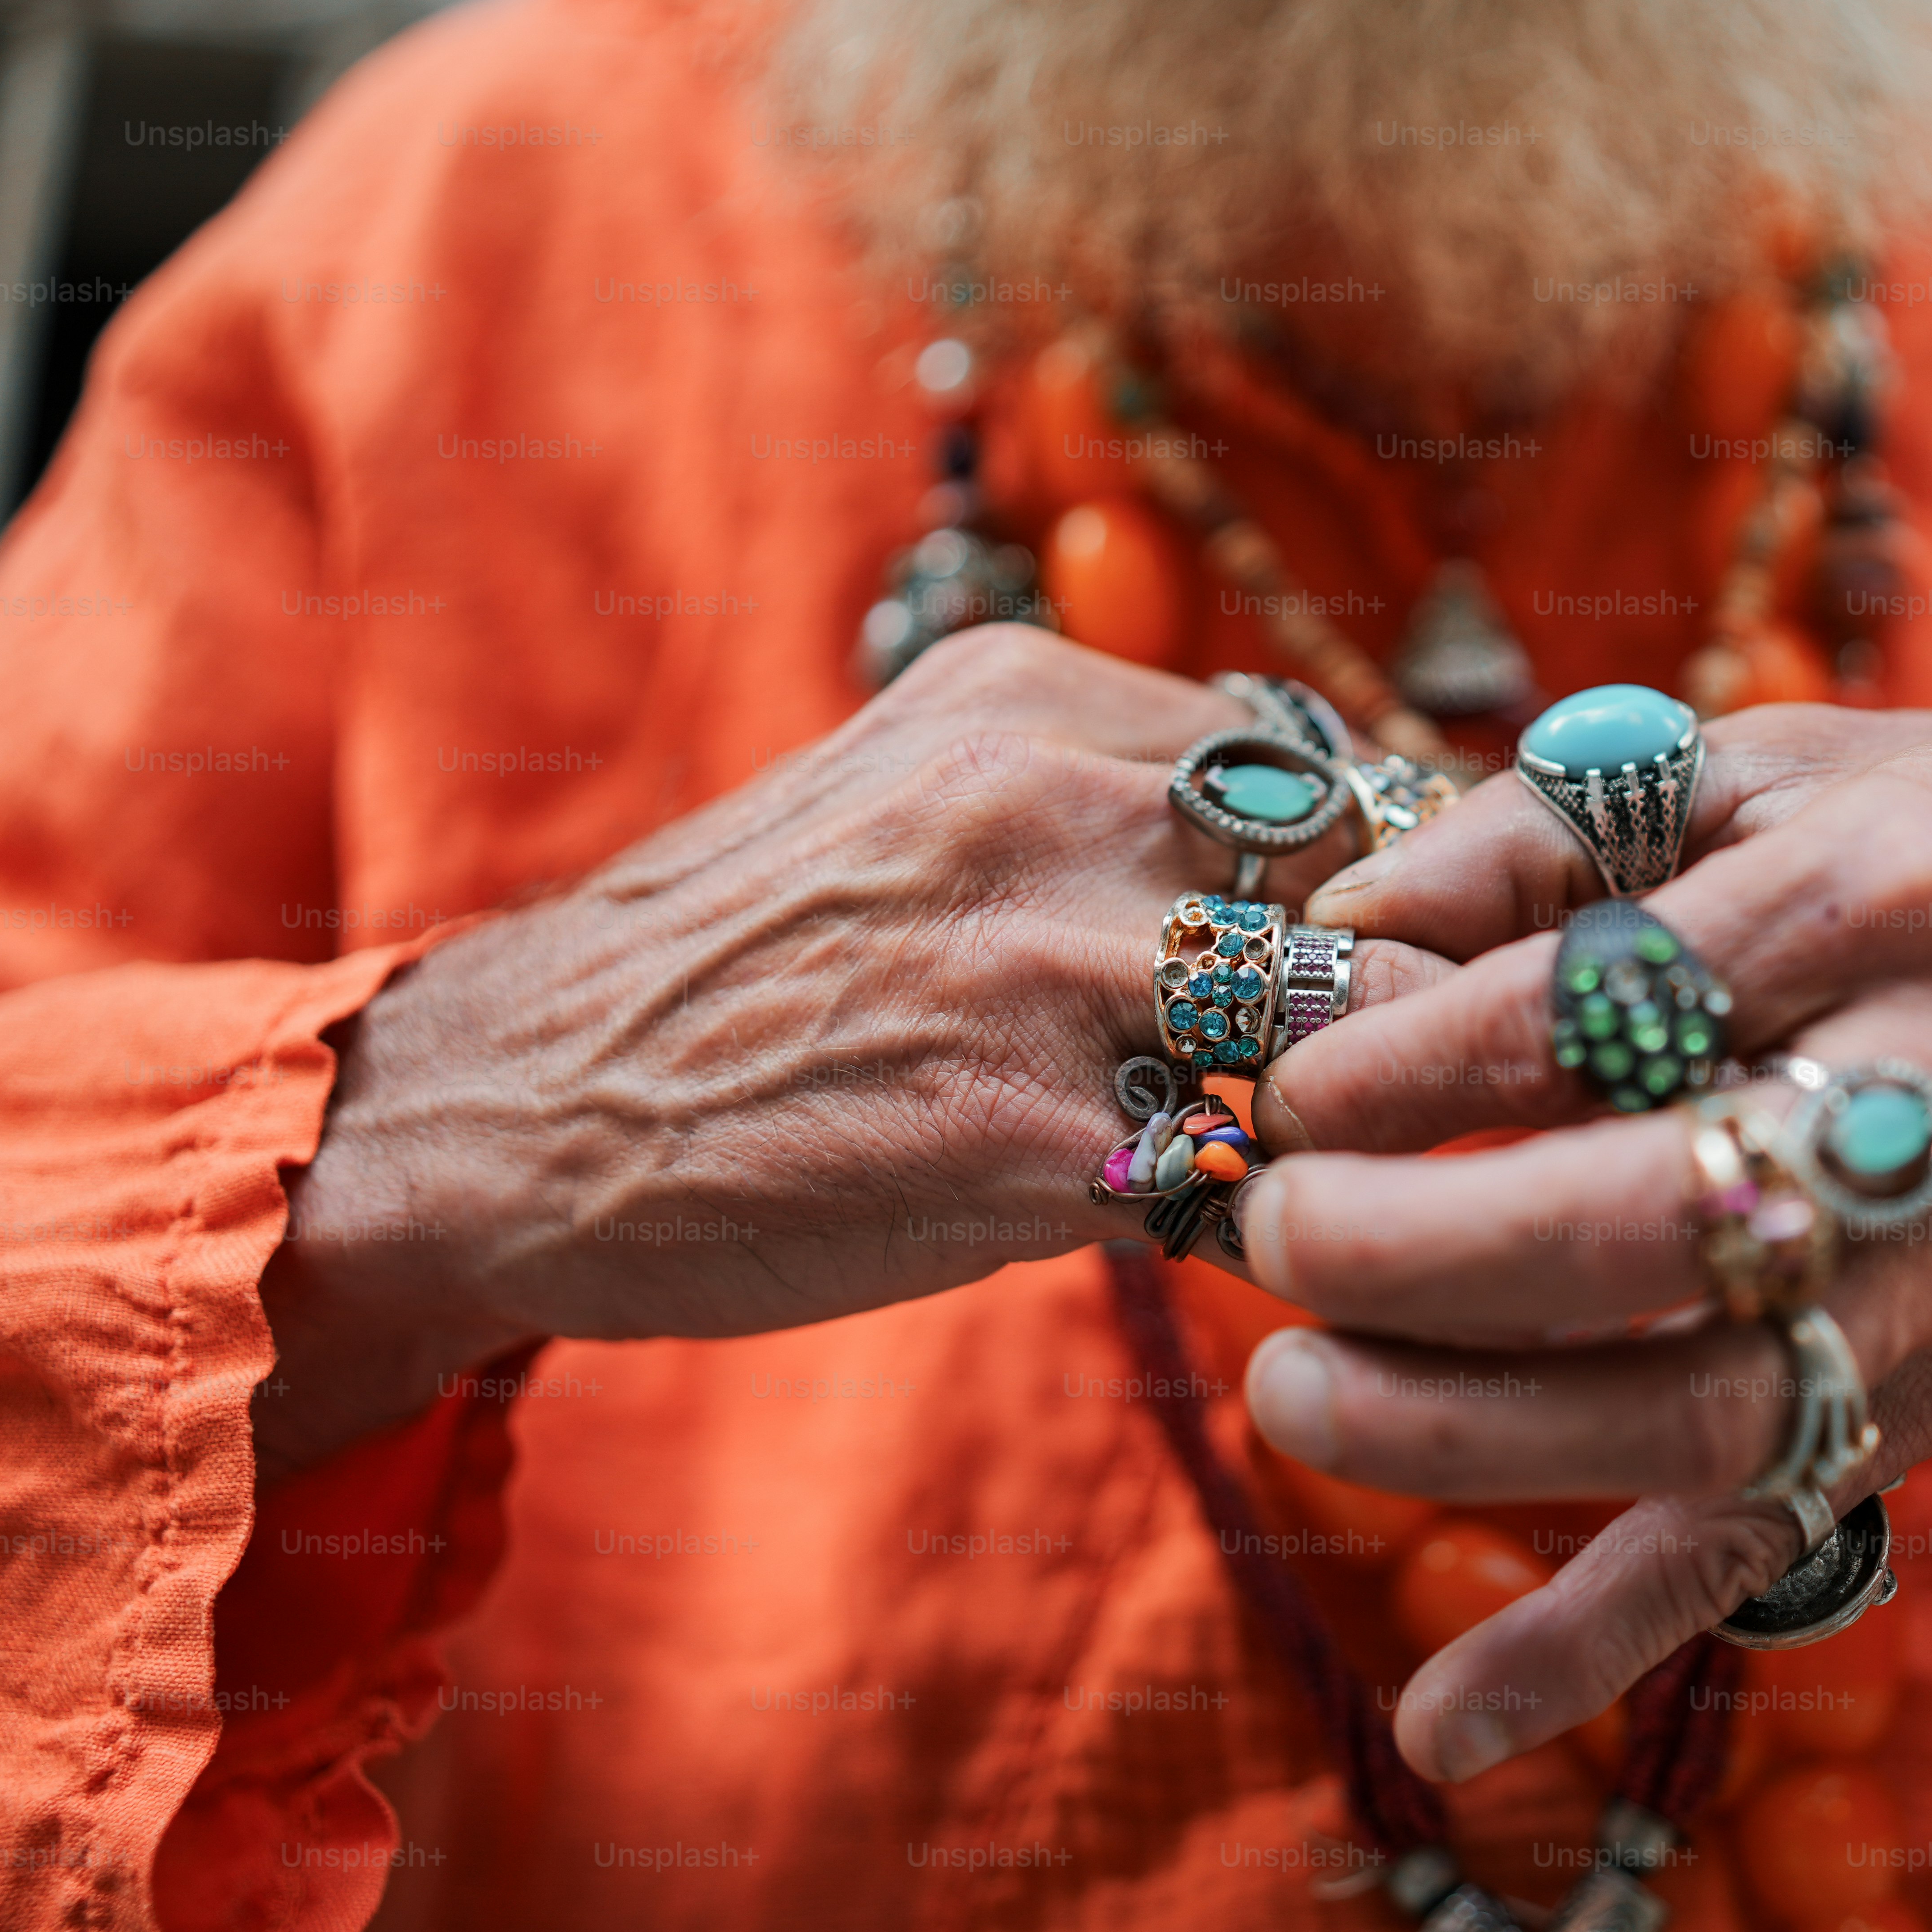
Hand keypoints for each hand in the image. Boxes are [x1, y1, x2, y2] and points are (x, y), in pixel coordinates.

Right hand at [257, 627, 1398, 1474]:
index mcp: (1034, 698)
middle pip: (1373, 889)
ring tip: (1316, 1158)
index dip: (1394, 882)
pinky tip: (1211, 1232)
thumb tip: (1317, 812)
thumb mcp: (922, 791)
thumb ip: (1105, 785)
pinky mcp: (1033, 1144)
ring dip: (1357, 1115)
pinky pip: (1248, 1181)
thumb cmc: (754, 964)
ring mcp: (1047, 972)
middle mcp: (1056, 802)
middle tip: (1398, 1074)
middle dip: (1409, 996)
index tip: (1395, 956)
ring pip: (1344, 1036)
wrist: (522, 1109)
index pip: (1334, 766)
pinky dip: (1261, 1219)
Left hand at [1227, 706, 1931, 1780]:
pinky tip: (1443, 1725)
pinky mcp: (1929, 1408)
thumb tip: (1334, 924)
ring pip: (1692, 1414)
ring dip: (1465, 1435)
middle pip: (1649, 1225)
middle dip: (1423, 1252)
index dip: (1419, 1066)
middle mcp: (1925, 1103)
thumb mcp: (1771, 764)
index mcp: (1872, 901)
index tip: (1295, 1091)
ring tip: (1292, 1394)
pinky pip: (1755, 1550)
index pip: (1610, 1012)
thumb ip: (1547, 832)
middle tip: (1275, 1237)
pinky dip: (1592, 1648)